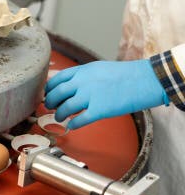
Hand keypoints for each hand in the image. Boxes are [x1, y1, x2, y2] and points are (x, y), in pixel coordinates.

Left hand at [44, 60, 168, 128]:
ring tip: (59, 118)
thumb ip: (84, 76)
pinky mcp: (99, 110)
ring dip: (59, 115)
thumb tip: (71, 85)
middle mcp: (83, 82)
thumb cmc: (126, 75)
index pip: (57, 79)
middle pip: (56, 93)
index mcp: (83, 71)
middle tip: (49, 107)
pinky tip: (71, 126)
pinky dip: (72, 124)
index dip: (49, 88)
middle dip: (50, 102)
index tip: (48, 94)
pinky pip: (79, 120)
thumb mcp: (99, 68)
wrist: (146, 80)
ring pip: (65, 108)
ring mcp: (90, 96)